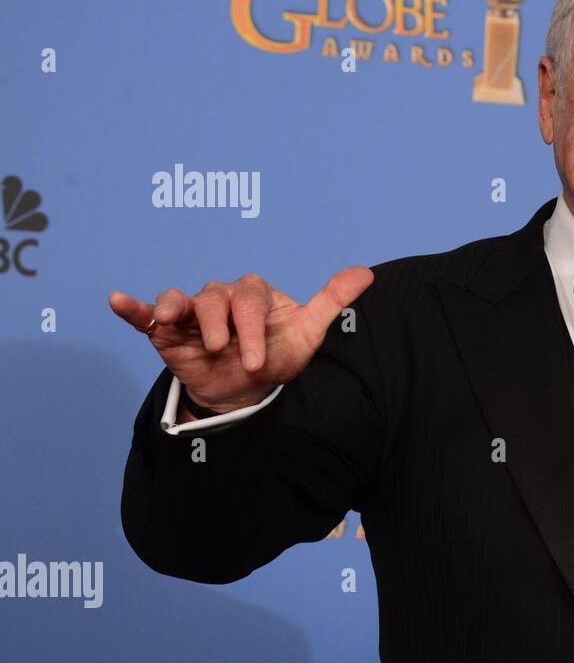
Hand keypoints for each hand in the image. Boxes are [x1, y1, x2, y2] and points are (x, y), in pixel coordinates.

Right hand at [109, 268, 373, 413]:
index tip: (259, 362)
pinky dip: (133, 306)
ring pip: (183, 300)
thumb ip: (332, 301)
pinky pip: (146, 312)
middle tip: (225, 353)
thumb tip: (367, 272)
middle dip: (224, 329)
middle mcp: (221, 295)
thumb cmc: (277, 356)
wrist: (246, 390)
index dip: (253, 330)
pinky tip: (117, 300)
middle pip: (217, 300)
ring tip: (183, 331)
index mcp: (254, 292)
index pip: (251, 300)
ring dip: (181, 315)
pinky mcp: (166, 328)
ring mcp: (192, 309)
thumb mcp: (308, 332)